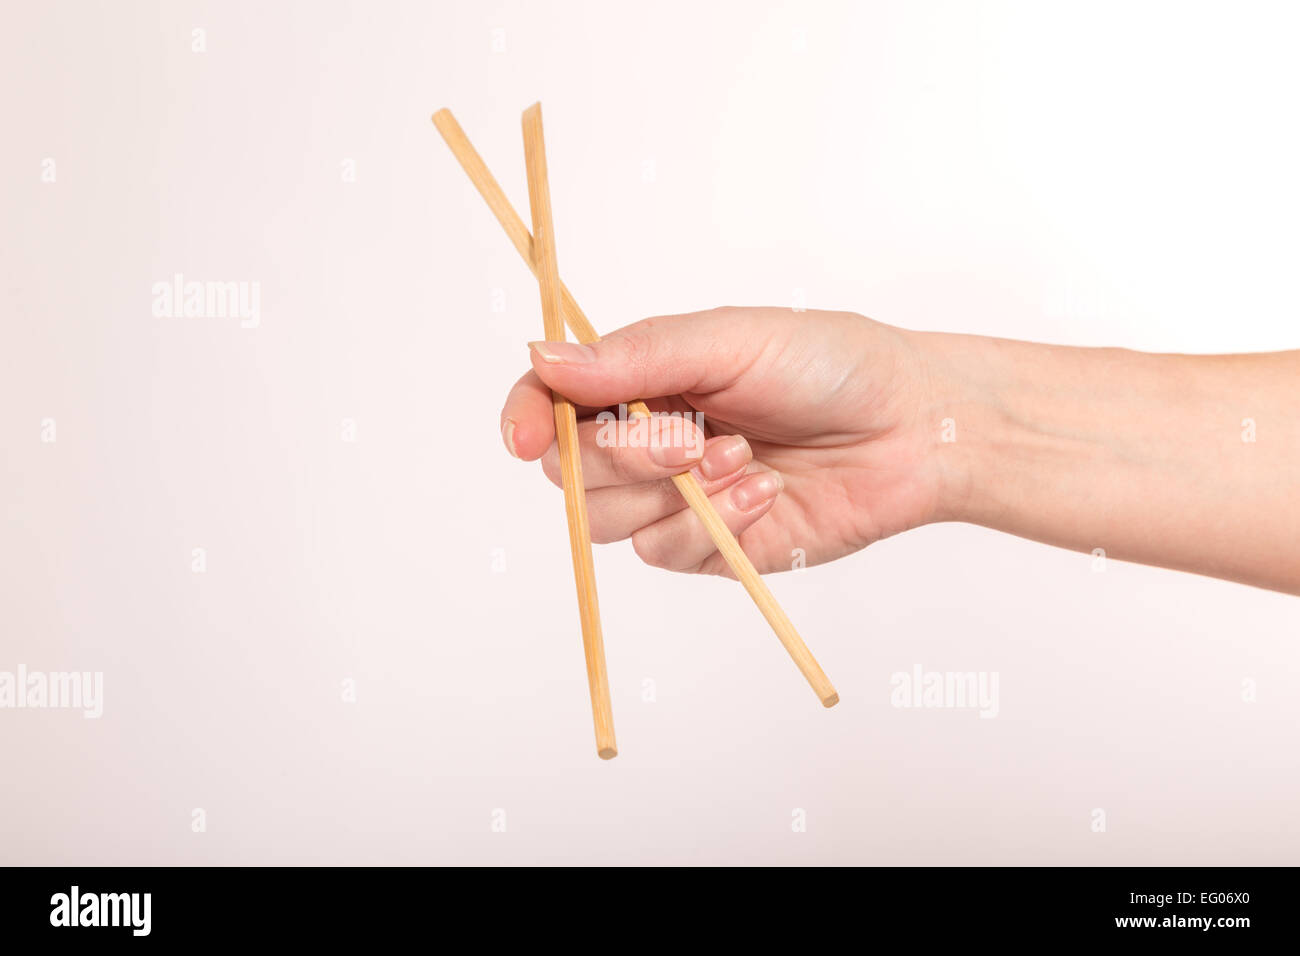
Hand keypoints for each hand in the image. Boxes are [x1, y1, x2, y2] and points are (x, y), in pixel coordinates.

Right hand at [499, 307, 944, 575]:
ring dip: (671, 490)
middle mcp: (650, 438)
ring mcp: (677, 496)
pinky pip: (665, 552)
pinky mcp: (711, 545)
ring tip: (743, 457)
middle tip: (689, 436)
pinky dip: (712, 523)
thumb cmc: (830, 365)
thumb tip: (543, 360)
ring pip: (608, 520)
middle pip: (571, 469)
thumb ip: (636, 357)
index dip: (526, 417)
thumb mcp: (730, 341)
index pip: (551, 401)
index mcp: (644, 378)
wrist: (912, 429)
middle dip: (623, 456)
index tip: (523, 436)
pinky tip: (764, 491)